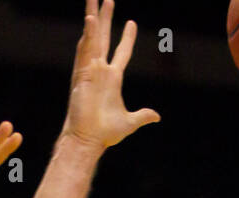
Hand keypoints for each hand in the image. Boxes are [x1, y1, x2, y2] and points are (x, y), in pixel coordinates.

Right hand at [62, 0, 160, 151]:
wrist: (89, 139)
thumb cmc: (105, 133)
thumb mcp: (130, 122)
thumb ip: (143, 116)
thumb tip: (156, 116)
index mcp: (112, 79)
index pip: (121, 52)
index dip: (127, 38)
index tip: (131, 22)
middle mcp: (100, 70)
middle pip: (103, 37)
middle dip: (105, 18)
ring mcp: (90, 70)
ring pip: (92, 38)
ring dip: (93, 18)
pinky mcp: (82, 74)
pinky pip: (85, 50)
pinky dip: (88, 35)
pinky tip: (90, 19)